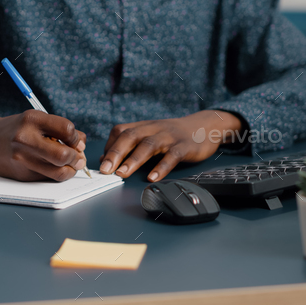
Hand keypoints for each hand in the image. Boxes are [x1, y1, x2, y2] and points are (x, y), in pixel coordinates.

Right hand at [0, 110, 86, 181]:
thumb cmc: (17, 128)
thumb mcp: (37, 120)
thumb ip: (59, 130)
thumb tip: (81, 148)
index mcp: (32, 119)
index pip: (67, 129)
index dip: (76, 137)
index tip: (75, 141)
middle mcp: (25, 138)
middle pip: (62, 155)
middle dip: (76, 158)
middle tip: (77, 158)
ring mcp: (22, 158)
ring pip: (58, 172)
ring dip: (71, 170)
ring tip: (71, 165)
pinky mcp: (22, 173)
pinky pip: (49, 178)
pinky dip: (58, 174)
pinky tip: (56, 168)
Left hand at [100, 110, 242, 181]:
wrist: (204, 126)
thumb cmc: (172, 135)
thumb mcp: (149, 135)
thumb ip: (130, 146)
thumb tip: (105, 160)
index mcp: (143, 126)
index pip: (120, 132)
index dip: (109, 147)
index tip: (101, 164)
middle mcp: (153, 128)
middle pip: (130, 136)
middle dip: (115, 153)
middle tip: (105, 170)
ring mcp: (169, 136)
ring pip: (148, 145)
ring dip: (133, 160)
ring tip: (122, 174)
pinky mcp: (184, 146)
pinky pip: (171, 156)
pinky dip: (161, 167)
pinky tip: (152, 178)